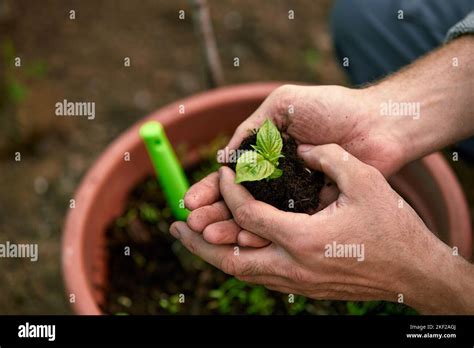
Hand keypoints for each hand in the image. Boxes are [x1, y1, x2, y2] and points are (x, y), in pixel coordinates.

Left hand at [171, 144, 473, 313]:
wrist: (414, 272)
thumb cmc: (392, 226)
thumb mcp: (363, 181)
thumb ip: (327, 157)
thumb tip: (298, 146)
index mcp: (303, 239)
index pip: (247, 213)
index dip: (228, 190)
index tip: (222, 173)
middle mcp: (293, 267)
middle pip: (230, 257)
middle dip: (199, 241)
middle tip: (177, 226)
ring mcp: (298, 283)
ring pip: (242, 273)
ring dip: (214, 255)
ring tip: (195, 240)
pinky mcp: (305, 289)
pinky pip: (259, 278)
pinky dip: (239, 263)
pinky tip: (232, 250)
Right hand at [184, 84, 405, 246]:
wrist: (377, 122)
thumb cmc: (331, 107)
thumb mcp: (282, 105)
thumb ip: (251, 129)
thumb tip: (223, 158)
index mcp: (267, 156)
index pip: (232, 179)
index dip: (210, 191)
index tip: (189, 203)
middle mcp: (278, 180)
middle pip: (240, 203)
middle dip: (215, 214)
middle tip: (194, 226)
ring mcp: (296, 198)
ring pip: (259, 218)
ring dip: (233, 227)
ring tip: (210, 236)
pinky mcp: (316, 211)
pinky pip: (287, 226)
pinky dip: (265, 232)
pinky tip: (245, 239)